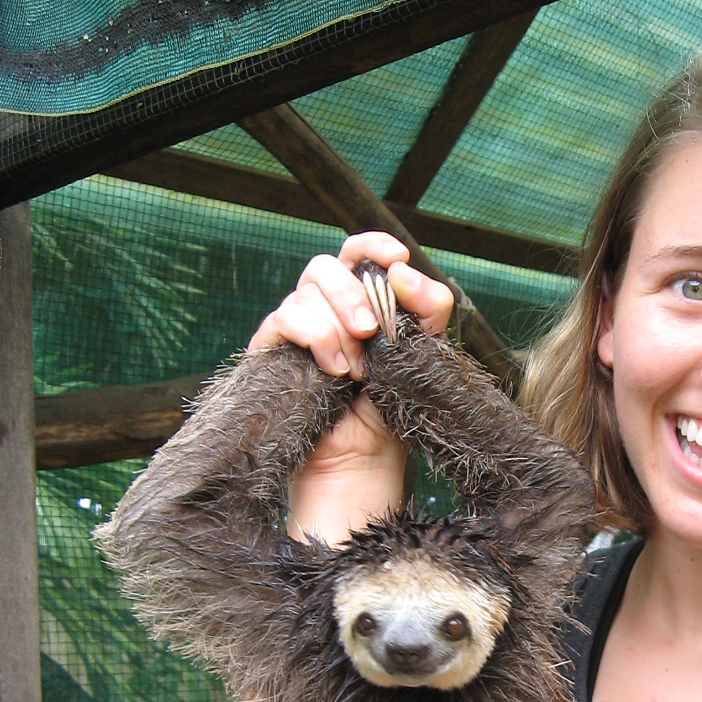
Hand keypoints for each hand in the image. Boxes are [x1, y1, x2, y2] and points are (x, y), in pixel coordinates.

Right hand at [249, 234, 454, 535]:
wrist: (363, 457)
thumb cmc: (392, 405)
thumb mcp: (425, 352)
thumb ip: (428, 308)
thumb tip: (402, 270)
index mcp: (361, 299)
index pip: (359, 251)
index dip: (373, 244)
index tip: (395, 256)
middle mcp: (325, 307)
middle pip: (327, 267)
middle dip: (352, 294)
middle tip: (371, 331)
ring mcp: (297, 327)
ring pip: (306, 294)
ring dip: (338, 328)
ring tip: (357, 371)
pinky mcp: (273, 349)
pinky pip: (286, 318)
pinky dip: (316, 338)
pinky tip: (334, 370)